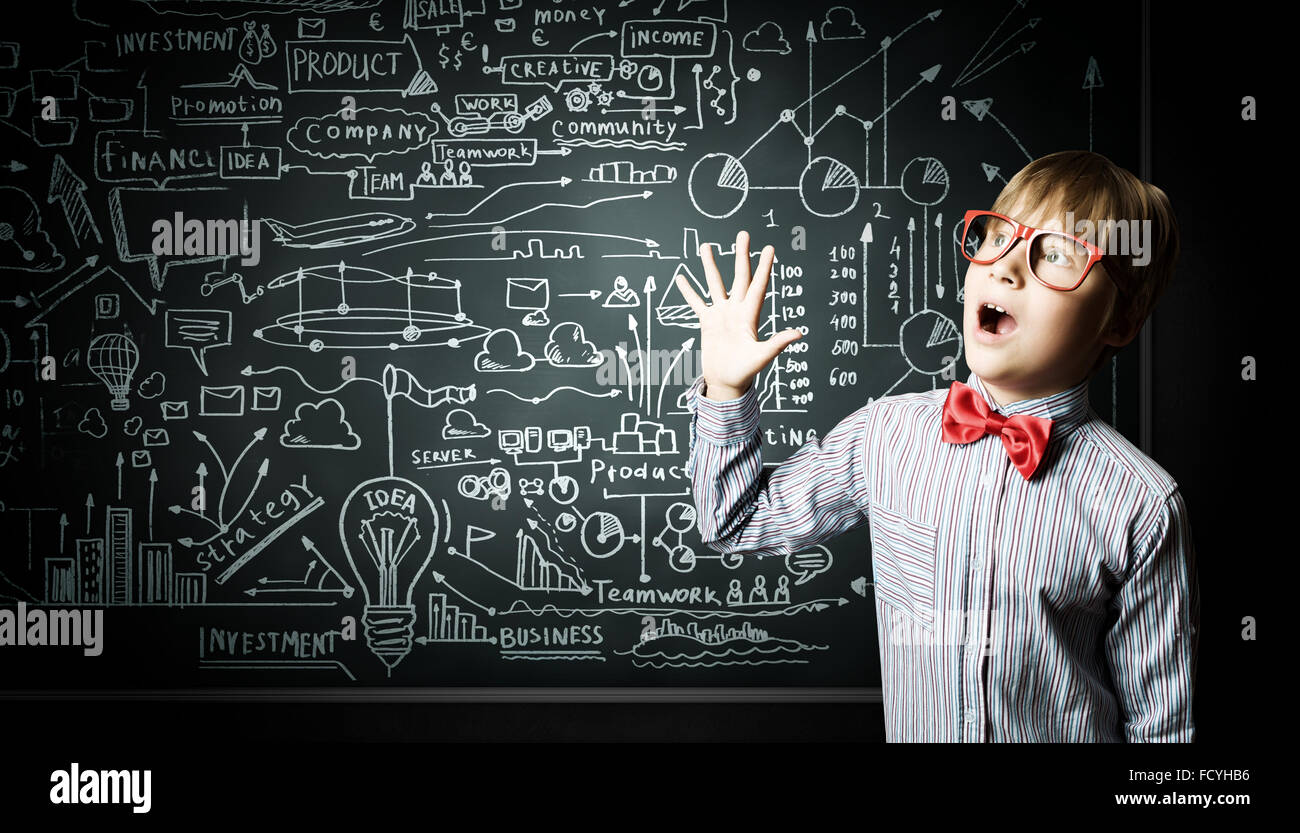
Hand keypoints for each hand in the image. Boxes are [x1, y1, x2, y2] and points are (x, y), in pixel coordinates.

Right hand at [674, 230, 802, 400]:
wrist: (727, 382)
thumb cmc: (745, 371)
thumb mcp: (762, 356)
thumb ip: (777, 343)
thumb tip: (799, 334)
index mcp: (750, 315)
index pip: (759, 285)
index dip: (764, 267)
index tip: (769, 248)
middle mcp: (736, 310)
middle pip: (739, 276)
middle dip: (741, 255)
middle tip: (743, 234)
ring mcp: (721, 314)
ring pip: (715, 283)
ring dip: (710, 265)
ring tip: (706, 245)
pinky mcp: (707, 322)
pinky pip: (696, 302)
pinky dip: (689, 291)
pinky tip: (682, 278)